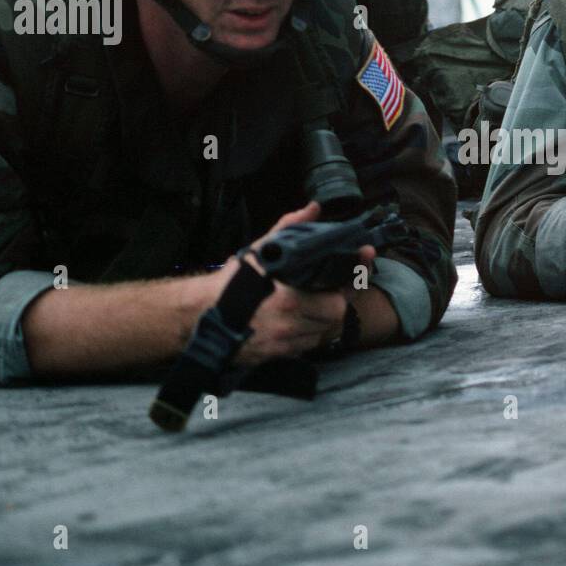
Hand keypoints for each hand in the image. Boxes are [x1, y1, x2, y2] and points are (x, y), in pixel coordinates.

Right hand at [205, 202, 375, 366]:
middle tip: (329, 289)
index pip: (339, 295)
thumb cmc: (231, 283)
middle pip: (334, 316)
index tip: (364, 258)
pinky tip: (297, 320)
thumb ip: (289, 228)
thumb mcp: (261, 251)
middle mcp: (291, 325)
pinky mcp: (277, 357)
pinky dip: (306, 334)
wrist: (200, 316)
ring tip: (312, 304)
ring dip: (322, 319)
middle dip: (335, 301)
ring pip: (322, 333)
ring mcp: (285, 344)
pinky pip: (305, 347)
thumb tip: (313, 209)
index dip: (354, 277)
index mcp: (291, 298)